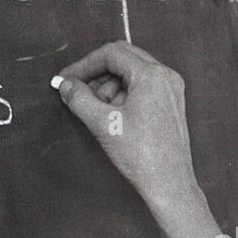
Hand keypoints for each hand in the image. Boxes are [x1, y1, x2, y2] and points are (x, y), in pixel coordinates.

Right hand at [54, 41, 197, 214]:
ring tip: (97, 110)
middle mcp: (166, 77)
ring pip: (131, 74)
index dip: (84, 64)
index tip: (67, 79)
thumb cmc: (142, 156)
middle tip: (78, 92)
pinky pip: (142, 88)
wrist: (169, 184)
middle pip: (123, 59)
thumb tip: (65, 84)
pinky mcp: (171, 104)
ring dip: (109, 86)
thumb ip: (79, 98)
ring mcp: (171, 90)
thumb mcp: (103, 124)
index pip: (111, 54)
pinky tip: (112, 116)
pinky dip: (123, 95)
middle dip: (97, 74)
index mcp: (153, 75)